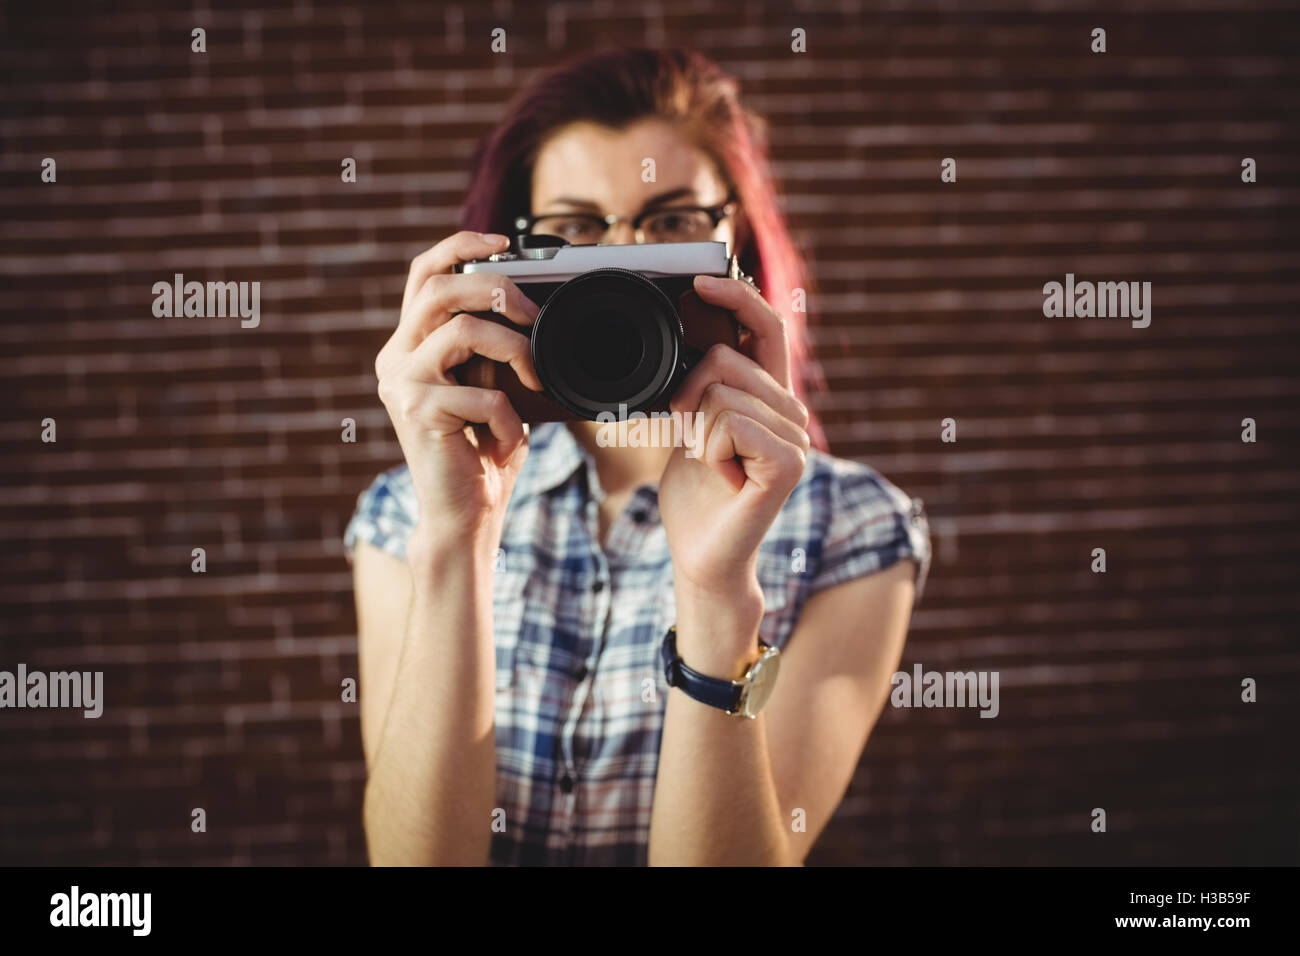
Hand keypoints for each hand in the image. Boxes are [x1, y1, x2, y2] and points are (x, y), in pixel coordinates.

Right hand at [374, 231, 541, 556]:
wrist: (465, 517)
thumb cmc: (485, 455)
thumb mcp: (493, 390)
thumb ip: (493, 351)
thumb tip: (529, 309)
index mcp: (410, 348)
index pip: (423, 274)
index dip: (459, 244)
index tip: (503, 241)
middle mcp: (396, 359)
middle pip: (437, 287)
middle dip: (495, 289)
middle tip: (533, 316)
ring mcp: (401, 385)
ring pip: (461, 331)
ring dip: (513, 350)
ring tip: (534, 379)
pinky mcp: (417, 414)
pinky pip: (481, 393)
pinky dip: (509, 417)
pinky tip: (508, 443)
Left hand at [658, 275, 809, 642]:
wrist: (701, 553)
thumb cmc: (695, 494)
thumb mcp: (689, 426)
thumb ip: (701, 386)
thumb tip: (694, 344)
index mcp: (768, 397)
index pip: (766, 327)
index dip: (738, 296)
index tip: (700, 281)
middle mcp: (790, 411)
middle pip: (725, 358)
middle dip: (686, 395)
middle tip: (687, 440)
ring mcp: (795, 436)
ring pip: (720, 392)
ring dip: (694, 431)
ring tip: (709, 464)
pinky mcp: (789, 462)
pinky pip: (730, 421)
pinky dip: (708, 450)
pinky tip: (722, 478)